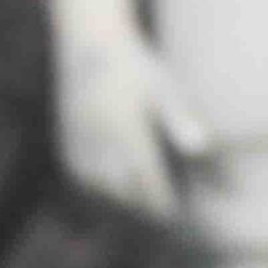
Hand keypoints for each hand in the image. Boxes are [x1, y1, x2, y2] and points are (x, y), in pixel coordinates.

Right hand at [46, 0, 209, 221]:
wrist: (89, 46)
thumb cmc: (139, 68)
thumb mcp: (165, 86)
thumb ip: (181, 118)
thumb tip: (202, 149)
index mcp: (124, 128)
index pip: (149, 181)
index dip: (167, 204)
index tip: (186, 219)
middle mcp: (96, 140)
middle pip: (125, 193)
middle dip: (148, 210)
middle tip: (173, 222)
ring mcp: (76, 143)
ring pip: (101, 191)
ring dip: (125, 205)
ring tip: (151, 213)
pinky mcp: (65, 145)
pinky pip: (83, 180)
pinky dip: (102, 192)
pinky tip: (122, 194)